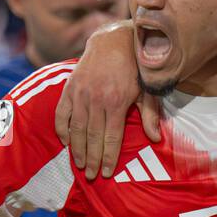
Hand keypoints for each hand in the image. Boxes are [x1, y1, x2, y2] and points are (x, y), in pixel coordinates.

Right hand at [55, 21, 160, 177]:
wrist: (113, 40)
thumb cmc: (135, 68)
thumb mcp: (148, 90)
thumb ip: (150, 114)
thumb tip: (155, 138)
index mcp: (116, 102)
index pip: (111, 137)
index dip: (109, 157)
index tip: (107, 173)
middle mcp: (96, 100)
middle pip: (92, 137)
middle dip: (92, 159)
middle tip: (92, 177)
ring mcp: (80, 93)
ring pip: (76, 128)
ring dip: (77, 149)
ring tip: (80, 165)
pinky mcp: (69, 88)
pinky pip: (61, 113)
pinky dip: (61, 129)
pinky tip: (65, 143)